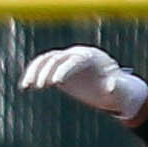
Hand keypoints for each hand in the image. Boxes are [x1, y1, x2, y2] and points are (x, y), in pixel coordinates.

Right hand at [22, 45, 147, 120]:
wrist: (115, 91)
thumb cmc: (121, 91)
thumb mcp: (122, 91)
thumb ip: (118, 87)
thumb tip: (111, 85)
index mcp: (92, 57)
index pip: (75, 59)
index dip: (65, 69)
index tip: (57, 83)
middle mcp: (77, 55)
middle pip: (57, 57)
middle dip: (48, 70)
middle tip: (41, 86)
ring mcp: (67, 61)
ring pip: (46, 60)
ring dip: (35, 71)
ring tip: (28, 86)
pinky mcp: (60, 69)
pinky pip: (42, 67)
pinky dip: (33, 75)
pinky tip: (25, 87)